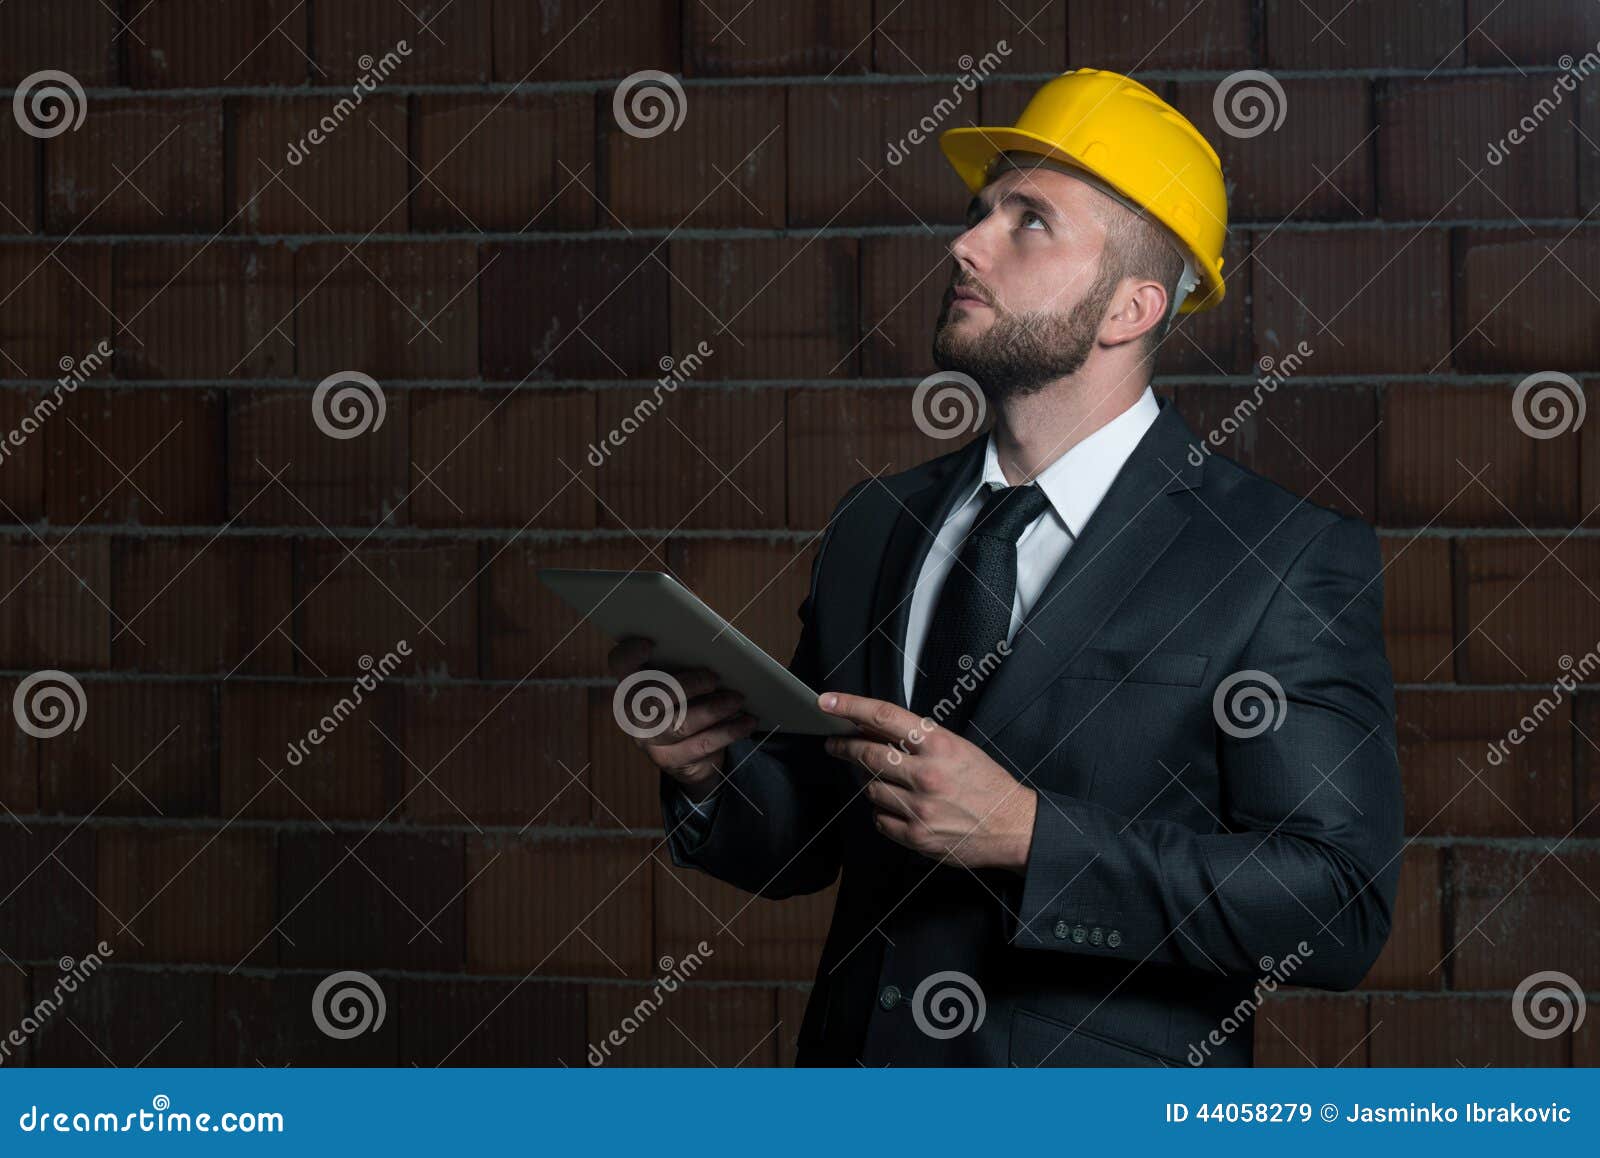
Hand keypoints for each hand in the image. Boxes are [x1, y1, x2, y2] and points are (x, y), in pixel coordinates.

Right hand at [607, 637, 759, 800]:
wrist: (686, 755)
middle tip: (715, 677)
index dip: (629, 654)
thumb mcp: (679, 684)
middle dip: (687, 685)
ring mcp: (649, 740)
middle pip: (653, 696)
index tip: (650, 643)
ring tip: (737, 698)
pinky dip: (729, 732)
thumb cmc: (685, 704)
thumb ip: (684, 667)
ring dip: (714, 709)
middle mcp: (632, 713)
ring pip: (680, 724)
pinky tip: (747, 722)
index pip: (619, 665)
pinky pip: (701, 745)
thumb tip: (717, 653)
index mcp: (631, 685)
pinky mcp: (670, 760)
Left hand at [818, 692, 1036, 872]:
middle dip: (844, 746)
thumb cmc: (986, 785)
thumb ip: (918, 739)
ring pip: (870, 789)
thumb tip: (872, 729)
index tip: (827, 702)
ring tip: (883, 779)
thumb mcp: (958, 748)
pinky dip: (882, 811)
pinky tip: (897, 806)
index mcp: (940, 746)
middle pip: (867, 754)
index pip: (884, 717)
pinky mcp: (917, 836)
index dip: (850, 706)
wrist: (1013, 827)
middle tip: (834, 742)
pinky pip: (879, 819)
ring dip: (869, 781)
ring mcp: (920, 808)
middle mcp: (927, 775)